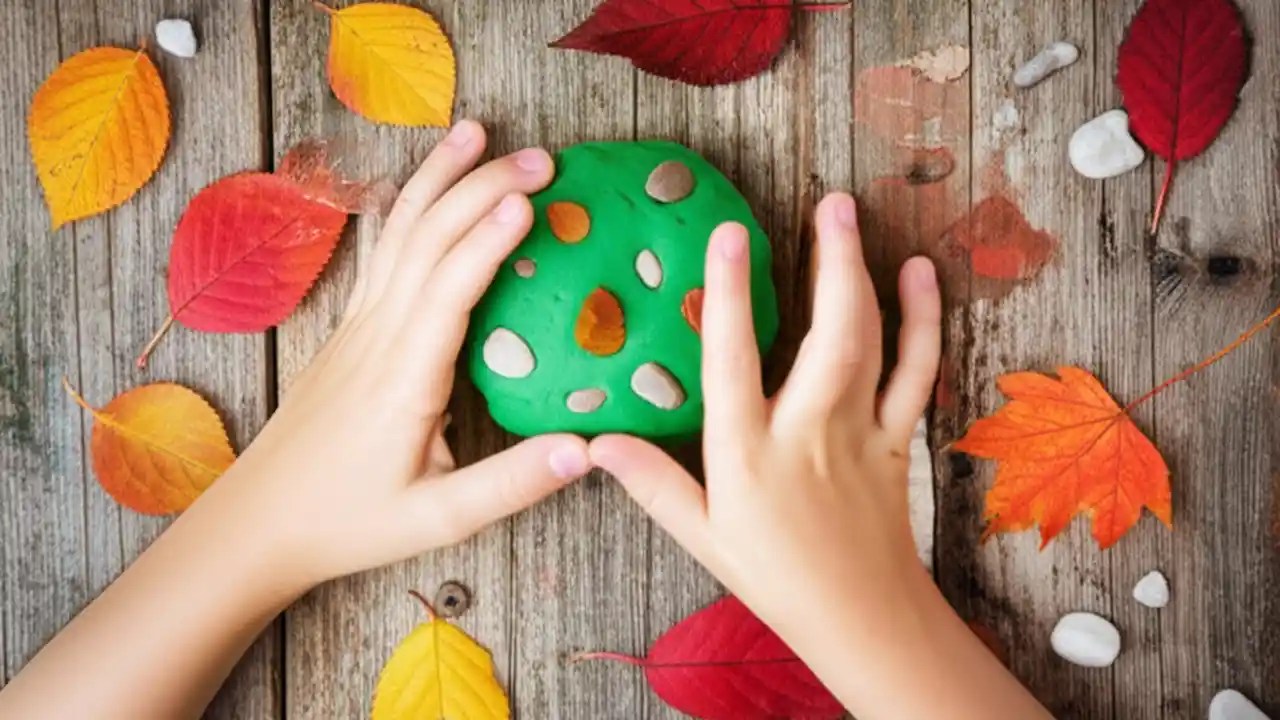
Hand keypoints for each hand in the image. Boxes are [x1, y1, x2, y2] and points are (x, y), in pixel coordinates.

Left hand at [203, 121, 590, 587]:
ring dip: (439, 178)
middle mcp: (378, 337)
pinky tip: (426, 185)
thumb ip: (510, 484)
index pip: (449, 290)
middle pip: (426, 240)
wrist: (258, 520)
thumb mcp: (436, 519)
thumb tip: (585, 451)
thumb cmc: (348, 521)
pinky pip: (384, 251)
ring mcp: (358, 326)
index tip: (529, 198)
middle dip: (480, 187)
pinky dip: (411, 206)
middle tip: (542, 157)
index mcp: (404, 379)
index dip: (488, 239)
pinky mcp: (350, 329)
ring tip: (478, 131)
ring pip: (399, 232)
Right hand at [591, 192, 939, 631]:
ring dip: (867, 275)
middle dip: (831, 260)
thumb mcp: (703, 536)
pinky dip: (924, 321)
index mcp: (748, 452)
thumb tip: (596, 443)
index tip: (729, 234)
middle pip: (828, 334)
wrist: (861, 617)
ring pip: (872, 342)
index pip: (734, 360)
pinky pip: (917, 372)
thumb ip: (652, 484)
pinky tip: (921, 277)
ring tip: (856, 219)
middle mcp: (807, 431)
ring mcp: (860, 431)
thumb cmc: (775, 578)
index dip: (732, 293)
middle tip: (831, 201)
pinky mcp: (897, 438)